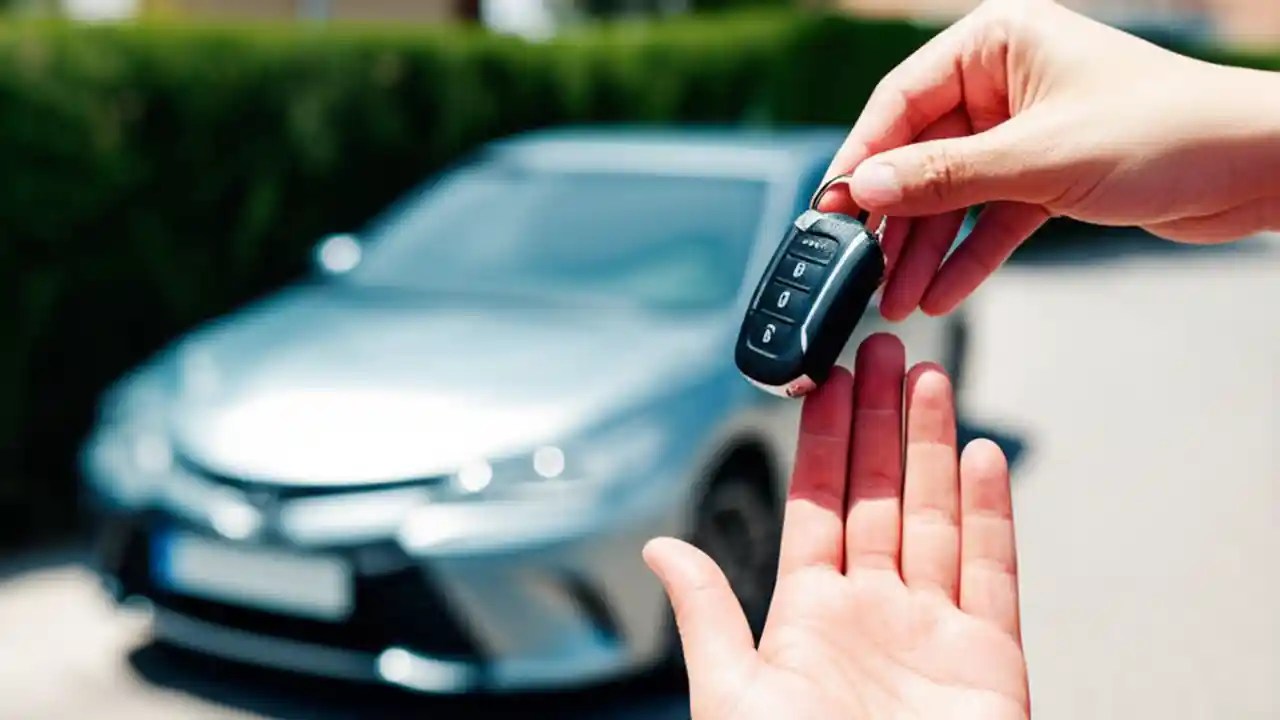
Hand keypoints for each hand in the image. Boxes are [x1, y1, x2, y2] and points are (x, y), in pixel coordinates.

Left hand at [644, 334, 1027, 719]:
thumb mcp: (732, 693)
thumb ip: (709, 612)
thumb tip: (660, 548)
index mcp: (807, 616)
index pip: (817, 505)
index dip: (824, 441)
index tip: (829, 379)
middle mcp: (872, 613)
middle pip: (878, 494)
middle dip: (880, 421)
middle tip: (884, 348)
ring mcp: (932, 632)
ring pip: (935, 517)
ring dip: (931, 446)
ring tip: (928, 378)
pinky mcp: (989, 658)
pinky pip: (992, 571)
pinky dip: (991, 513)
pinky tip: (980, 454)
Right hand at [820, 0, 1279, 319]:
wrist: (1257, 167)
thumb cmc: (1166, 132)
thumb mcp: (1037, 158)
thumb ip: (943, 177)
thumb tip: (862, 190)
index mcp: (996, 42)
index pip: (900, 100)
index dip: (862, 159)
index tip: (830, 209)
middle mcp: (1004, 81)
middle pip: (921, 153)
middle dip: (895, 218)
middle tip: (859, 268)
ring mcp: (1023, 130)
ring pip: (953, 192)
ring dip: (926, 247)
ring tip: (894, 298)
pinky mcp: (1046, 174)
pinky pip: (990, 216)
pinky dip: (969, 255)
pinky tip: (941, 292)